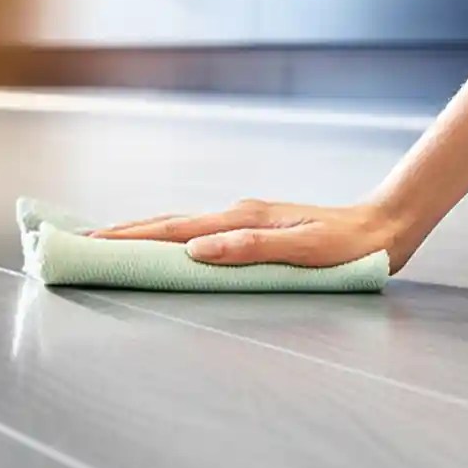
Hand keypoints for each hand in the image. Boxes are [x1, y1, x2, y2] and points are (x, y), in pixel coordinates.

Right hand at [90, 199, 413, 273]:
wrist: (384, 227)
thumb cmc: (349, 246)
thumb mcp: (302, 250)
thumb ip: (248, 249)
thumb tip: (194, 250)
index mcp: (241, 221)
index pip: (172, 231)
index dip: (130, 238)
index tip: (93, 243)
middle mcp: (236, 216)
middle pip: (167, 223)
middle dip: (123, 232)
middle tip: (83, 241)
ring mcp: (243, 221)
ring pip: (180, 227)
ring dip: (143, 234)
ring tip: (110, 241)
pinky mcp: (252, 229)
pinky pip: (198, 233)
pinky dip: (170, 238)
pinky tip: (165, 245)